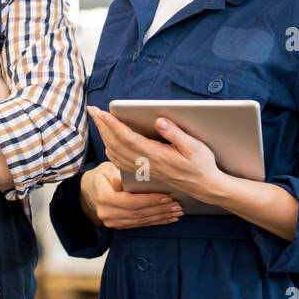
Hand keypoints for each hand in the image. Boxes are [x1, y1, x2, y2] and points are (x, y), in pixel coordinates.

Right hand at [79, 161, 182, 228]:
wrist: (90, 190)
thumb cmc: (103, 175)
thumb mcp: (108, 168)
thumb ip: (119, 173)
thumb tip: (129, 177)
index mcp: (104, 196)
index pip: (130, 201)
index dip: (150, 200)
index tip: (167, 197)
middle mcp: (107, 213)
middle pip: (138, 213)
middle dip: (160, 210)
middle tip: (177, 206)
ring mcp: (113, 222)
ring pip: (141, 221)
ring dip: (161, 217)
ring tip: (177, 212)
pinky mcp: (120, 225)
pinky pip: (140, 225)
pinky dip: (156, 221)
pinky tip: (168, 218)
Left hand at [88, 105, 224, 203]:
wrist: (205, 187)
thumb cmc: (202, 165)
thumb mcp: (194, 147)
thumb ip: (176, 134)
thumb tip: (159, 121)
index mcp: (157, 156)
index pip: (128, 138)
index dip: (113, 125)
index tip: (102, 112)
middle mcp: (147, 164)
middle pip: (117, 144)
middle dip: (103, 126)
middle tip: (92, 111)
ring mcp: (145, 169)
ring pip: (116, 153)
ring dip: (105, 136)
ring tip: (99, 122)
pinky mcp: (146, 172)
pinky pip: (121, 162)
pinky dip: (111, 149)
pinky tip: (109, 142)